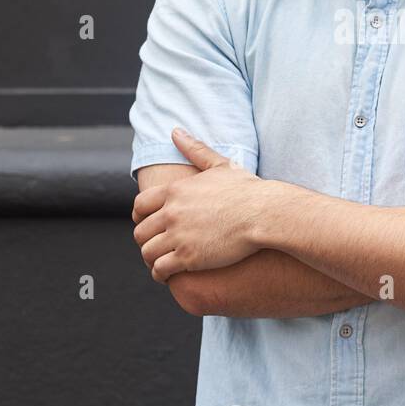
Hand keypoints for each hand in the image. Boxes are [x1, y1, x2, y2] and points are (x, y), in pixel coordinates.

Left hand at [132, 128, 269, 280]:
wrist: (265, 214)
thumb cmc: (247, 189)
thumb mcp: (220, 164)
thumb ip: (194, 149)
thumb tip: (175, 131)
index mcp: (176, 190)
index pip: (139, 205)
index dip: (139, 217)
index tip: (146, 224)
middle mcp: (172, 212)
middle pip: (140, 231)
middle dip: (146, 240)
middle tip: (155, 246)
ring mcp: (179, 235)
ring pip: (147, 252)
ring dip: (151, 259)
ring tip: (160, 262)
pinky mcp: (189, 257)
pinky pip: (161, 269)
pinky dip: (160, 273)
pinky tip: (168, 274)